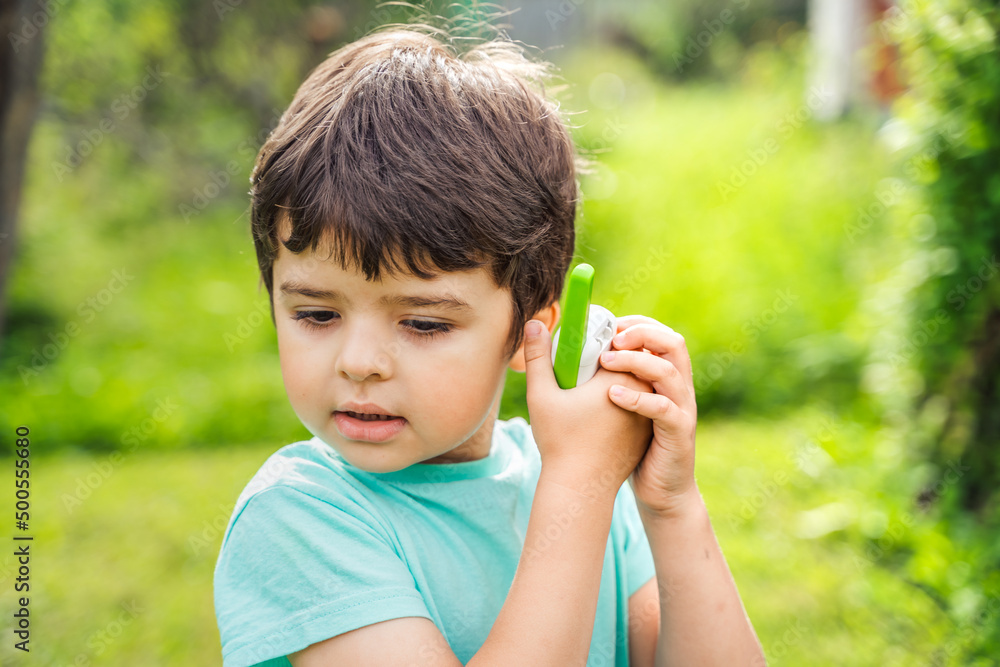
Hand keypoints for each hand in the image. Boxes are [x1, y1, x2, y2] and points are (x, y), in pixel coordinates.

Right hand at [521, 319, 653, 497]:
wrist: (581, 489)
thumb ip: (537, 357)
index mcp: (623, 378)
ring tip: (588, 392)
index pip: (619, 343)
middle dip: (610, 359)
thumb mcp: (542, 396)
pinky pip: (636, 408)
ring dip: (618, 382)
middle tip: (581, 367)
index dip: (602, 341)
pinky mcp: (645, 433)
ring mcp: (647, 415)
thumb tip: (533, 323)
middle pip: (629, 362)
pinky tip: (599, 413)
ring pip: (634, 386)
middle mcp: (644, 394)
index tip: (581, 348)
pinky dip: (622, 404)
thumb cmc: (560, 442)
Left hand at [599, 315, 698, 517]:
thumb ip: (611, 379)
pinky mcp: (679, 433)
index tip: (609, 322)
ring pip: (668, 372)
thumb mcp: (622, 406)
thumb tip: (574, 357)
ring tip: (605, 362)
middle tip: (611, 338)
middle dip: (642, 333)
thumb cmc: (635, 446)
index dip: (637, 323)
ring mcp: (682, 410)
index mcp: (666, 377)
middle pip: (674, 343)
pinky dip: (638, 399)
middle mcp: (679, 388)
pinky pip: (664, 409)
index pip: (661, 335)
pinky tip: (612, 395)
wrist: (661, 490)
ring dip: (636, 361)